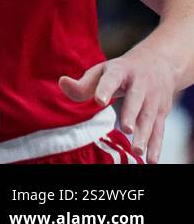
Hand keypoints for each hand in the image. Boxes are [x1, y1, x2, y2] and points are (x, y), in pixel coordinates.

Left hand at [60, 47, 177, 160]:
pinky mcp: (161, 112)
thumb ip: (82, 83)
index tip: (99, 100)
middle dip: (131, 114)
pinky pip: (159, 130)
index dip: (105, 89)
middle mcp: (140, 84)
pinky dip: (156, 145)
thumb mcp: (102, 72)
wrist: (157, 63)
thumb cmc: (121, 71)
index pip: (111, 79)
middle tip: (126, 129)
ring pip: (149, 117)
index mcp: (120, 71)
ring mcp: (153, 98)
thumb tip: (62, 82)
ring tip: (137, 151)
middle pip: (136, 99)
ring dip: (144, 135)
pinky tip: (151, 160)